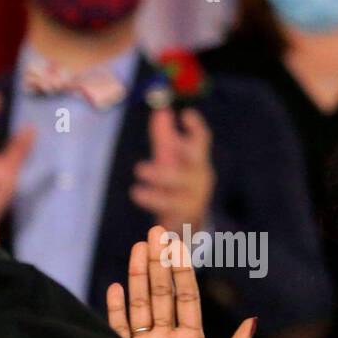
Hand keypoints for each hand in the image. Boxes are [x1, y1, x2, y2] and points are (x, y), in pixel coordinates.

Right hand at [106, 225, 254, 337]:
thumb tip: (251, 320)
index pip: (186, 297)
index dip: (181, 270)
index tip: (178, 244)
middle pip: (160, 293)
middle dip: (157, 263)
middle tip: (155, 233)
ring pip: (139, 304)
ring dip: (137, 276)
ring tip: (138, 248)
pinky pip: (118, 329)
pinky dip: (116, 308)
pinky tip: (116, 285)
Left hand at [130, 106, 214, 233]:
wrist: (190, 216)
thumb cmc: (178, 178)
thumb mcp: (171, 156)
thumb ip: (164, 134)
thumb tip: (160, 110)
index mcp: (197, 161)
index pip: (201, 142)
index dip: (195, 129)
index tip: (186, 115)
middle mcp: (198, 180)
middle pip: (186, 175)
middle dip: (165, 170)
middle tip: (139, 168)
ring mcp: (192, 203)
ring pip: (176, 201)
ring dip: (156, 197)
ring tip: (136, 193)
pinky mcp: (182, 223)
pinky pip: (171, 225)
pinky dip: (160, 227)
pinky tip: (151, 227)